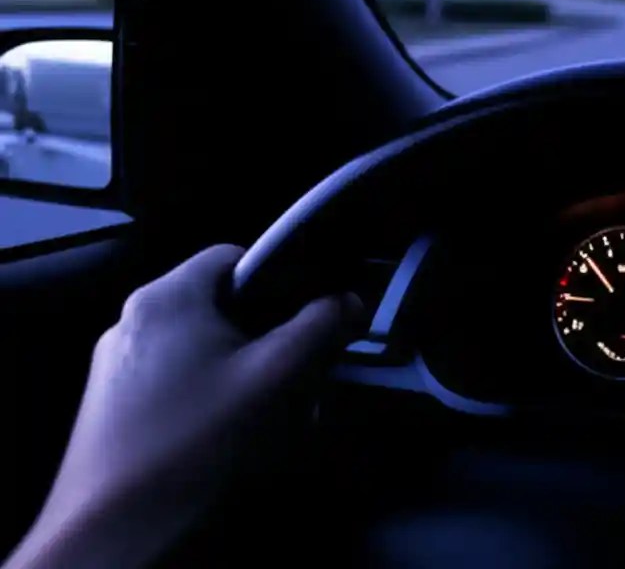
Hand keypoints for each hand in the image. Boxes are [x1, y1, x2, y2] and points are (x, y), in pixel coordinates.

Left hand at [4, 245, 361, 568]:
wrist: (120, 534)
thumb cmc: (201, 443)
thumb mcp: (281, 377)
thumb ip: (322, 327)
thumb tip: (348, 302)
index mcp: (167, 298)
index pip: (236, 257)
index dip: (285, 281)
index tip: (312, 320)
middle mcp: (131, 324)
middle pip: (222, 310)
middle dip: (268, 342)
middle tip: (298, 380)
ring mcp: (114, 372)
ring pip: (201, 353)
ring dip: (243, 378)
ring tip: (267, 420)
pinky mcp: (111, 415)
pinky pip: (176, 389)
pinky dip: (210, 405)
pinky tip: (228, 443)